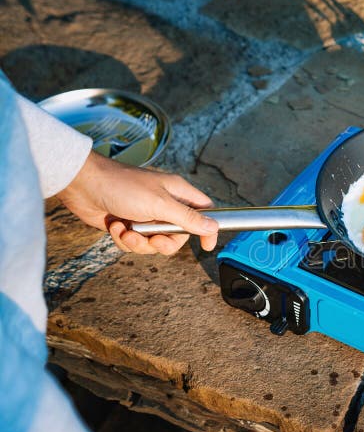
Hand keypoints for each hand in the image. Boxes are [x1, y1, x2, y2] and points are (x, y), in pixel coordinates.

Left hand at [57, 152, 218, 254]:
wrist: (82, 185)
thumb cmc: (122, 186)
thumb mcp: (160, 204)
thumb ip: (188, 218)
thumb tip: (213, 227)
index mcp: (177, 193)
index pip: (204, 212)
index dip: (208, 229)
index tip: (206, 246)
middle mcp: (164, 205)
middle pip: (179, 236)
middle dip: (164, 243)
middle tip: (153, 238)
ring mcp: (146, 216)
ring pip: (155, 243)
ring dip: (140, 242)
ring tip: (127, 231)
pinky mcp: (128, 225)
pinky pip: (135, 243)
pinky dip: (125, 239)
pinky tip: (115, 226)